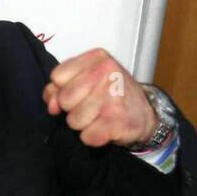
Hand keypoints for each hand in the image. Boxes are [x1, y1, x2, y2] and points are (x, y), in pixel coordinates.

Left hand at [43, 47, 158, 147]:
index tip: (77, 94)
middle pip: (64, 99)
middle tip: (91, 107)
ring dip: (83, 125)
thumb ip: (61, 86)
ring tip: (100, 117)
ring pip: (73, 120)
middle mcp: (107, 72)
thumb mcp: (88, 80)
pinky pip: (86, 136)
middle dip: (72, 109)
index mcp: (97, 58)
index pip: (57, 76)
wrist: (144, 115)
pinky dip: (92, 137)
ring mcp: (113, 97)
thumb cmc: (112, 96)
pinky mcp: (117, 121)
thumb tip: (52, 104)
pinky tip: (105, 128)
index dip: (61, 90)